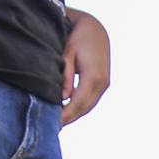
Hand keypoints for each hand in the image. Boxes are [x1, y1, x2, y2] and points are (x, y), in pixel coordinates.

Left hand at [61, 10, 109, 125]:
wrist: (96, 29)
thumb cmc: (77, 38)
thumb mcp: (67, 54)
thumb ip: (65, 75)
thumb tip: (62, 97)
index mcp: (94, 76)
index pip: (78, 102)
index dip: (66, 115)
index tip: (53, 124)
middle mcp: (103, 83)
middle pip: (85, 107)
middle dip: (69, 118)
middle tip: (52, 128)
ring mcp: (105, 84)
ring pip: (88, 106)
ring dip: (75, 115)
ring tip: (59, 123)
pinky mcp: (103, 84)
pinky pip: (91, 100)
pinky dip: (79, 108)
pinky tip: (68, 112)